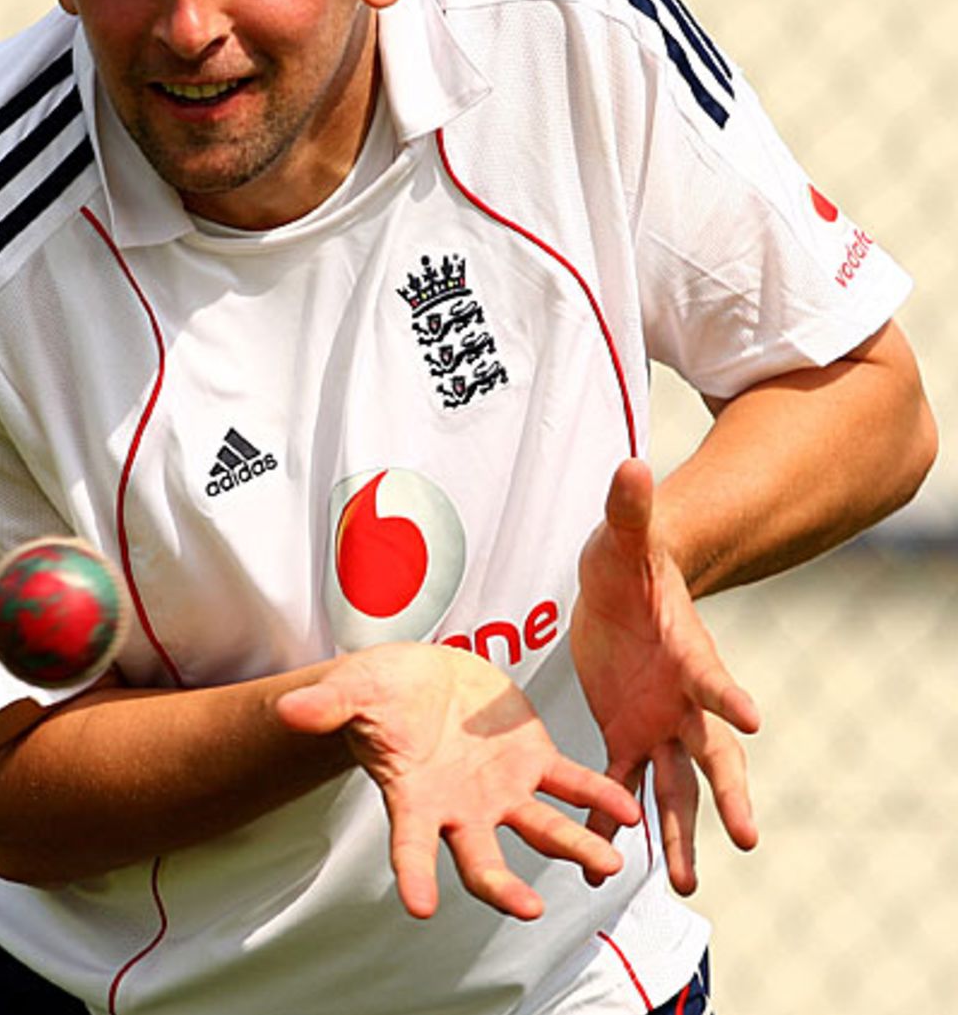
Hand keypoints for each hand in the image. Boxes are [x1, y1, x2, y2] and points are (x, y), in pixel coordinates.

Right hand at [276, 641, 640, 919]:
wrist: (420, 675)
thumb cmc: (380, 691)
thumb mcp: (354, 690)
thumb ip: (330, 705)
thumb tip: (290, 709)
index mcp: (414, 797)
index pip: (408, 846)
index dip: (412, 875)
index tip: (418, 906)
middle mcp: (461, 808)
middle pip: (483, 860)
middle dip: (504, 887)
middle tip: (528, 907)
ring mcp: (501, 789)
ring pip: (541, 828)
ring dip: (573, 847)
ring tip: (605, 866)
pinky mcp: (533, 759)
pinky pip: (571, 784)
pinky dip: (599, 797)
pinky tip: (627, 811)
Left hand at [570, 459, 760, 894]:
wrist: (621, 590)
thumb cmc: (626, 561)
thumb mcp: (618, 538)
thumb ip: (627, 508)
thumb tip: (633, 465)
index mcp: (685, 649)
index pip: (712, 674)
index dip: (728, 693)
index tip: (752, 720)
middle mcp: (682, 697)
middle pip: (713, 751)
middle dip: (729, 792)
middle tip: (747, 837)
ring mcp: (658, 721)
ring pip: (676, 786)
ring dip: (682, 833)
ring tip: (685, 887)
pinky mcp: (626, 734)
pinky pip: (623, 787)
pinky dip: (615, 826)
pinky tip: (600, 867)